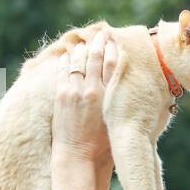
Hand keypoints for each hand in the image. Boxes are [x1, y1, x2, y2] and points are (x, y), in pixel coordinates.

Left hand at [52, 30, 117, 168]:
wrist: (78, 156)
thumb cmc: (104, 145)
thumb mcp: (118, 120)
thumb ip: (120, 102)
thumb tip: (128, 90)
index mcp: (108, 96)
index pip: (112, 64)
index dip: (113, 49)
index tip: (114, 39)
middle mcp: (92, 90)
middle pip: (95, 58)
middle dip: (97, 43)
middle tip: (100, 33)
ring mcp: (74, 92)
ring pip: (77, 61)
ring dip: (81, 49)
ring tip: (84, 41)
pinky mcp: (61, 96)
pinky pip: (63, 71)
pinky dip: (66, 60)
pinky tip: (68, 53)